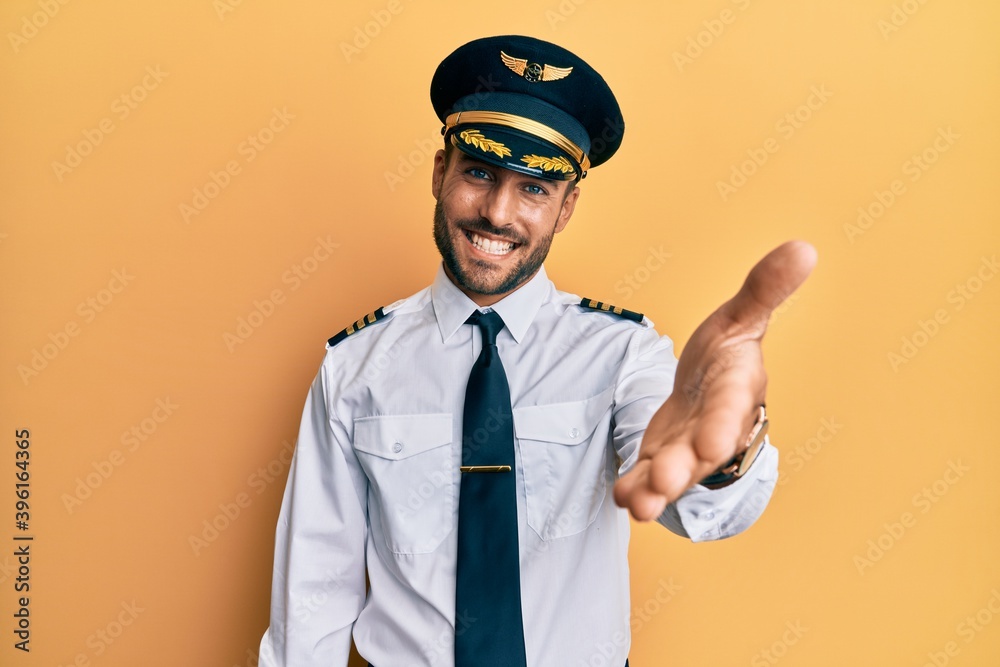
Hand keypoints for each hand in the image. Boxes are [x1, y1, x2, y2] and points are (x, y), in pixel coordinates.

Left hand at [613, 240, 816, 520]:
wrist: (709, 389)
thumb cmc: (726, 353)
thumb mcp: (740, 317)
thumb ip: (764, 289)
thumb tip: (804, 248)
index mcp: (736, 389)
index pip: (731, 406)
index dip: (722, 424)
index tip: (712, 442)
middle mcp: (715, 426)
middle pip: (699, 449)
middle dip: (682, 465)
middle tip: (663, 483)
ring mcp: (687, 448)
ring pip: (672, 471)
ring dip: (655, 488)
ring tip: (639, 504)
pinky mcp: (660, 457)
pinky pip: (647, 476)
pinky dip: (635, 488)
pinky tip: (621, 498)